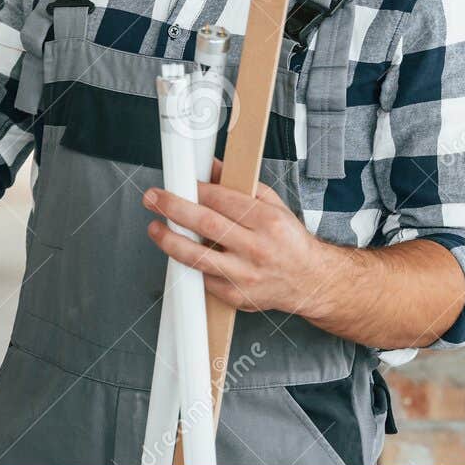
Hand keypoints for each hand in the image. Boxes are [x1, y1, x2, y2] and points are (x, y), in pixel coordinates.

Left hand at [144, 166, 338, 317]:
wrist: (310, 281)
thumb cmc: (290, 242)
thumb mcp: (275, 205)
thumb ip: (244, 186)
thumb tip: (214, 168)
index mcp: (268, 221)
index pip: (224, 200)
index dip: (197, 190)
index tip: (181, 183)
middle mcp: (257, 248)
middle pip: (206, 225)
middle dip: (174, 208)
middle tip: (154, 199)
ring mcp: (245, 275)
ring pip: (198, 257)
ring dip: (170, 241)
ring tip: (154, 228)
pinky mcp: (236, 296)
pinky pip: (204, 278)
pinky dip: (188, 265)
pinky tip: (179, 252)